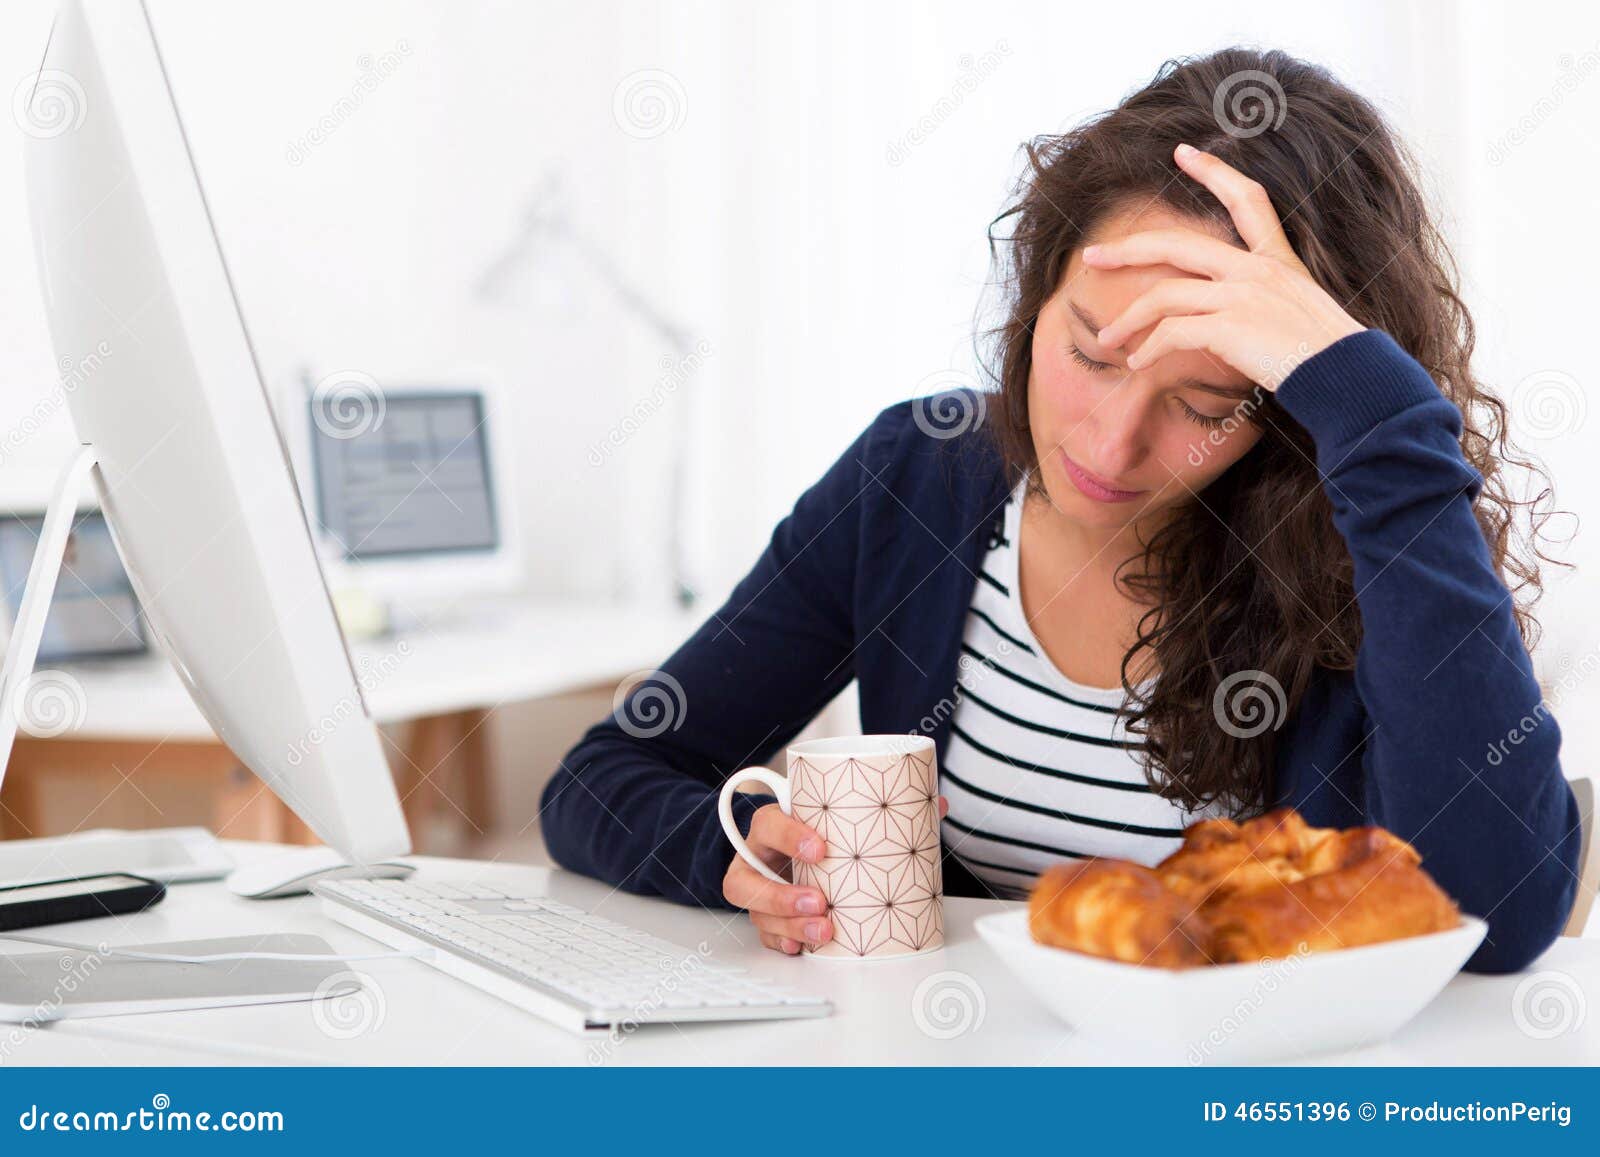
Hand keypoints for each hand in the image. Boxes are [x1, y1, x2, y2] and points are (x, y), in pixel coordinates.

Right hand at [722, 796, 949, 954]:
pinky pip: (764, 934)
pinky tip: (800, 947)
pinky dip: (782, 941)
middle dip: (781, 896)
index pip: (769, 825)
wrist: (784, 842)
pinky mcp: (764, 914)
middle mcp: (757, 859)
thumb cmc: (812, 827)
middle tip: (820, 903)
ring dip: (789, 924)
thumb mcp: (832, 812)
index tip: (820, 848)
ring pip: (756, 913)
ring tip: (823, 931)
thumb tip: (934, 803)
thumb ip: (879, 807)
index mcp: (771, 826)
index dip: (789, 836)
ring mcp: (757, 889)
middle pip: (746, 881)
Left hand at [1083, 142, 1365, 391]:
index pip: (1246, 198)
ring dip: (1127, 320)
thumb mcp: (1299, 312)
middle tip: (1092, 256)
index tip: (1182, 151)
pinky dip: (1148, 349)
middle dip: (1128, 250)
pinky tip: (1137, 362)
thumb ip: (1261, 303)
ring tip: (1107, 340)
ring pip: (1163, 296)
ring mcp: (1241, 295)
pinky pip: (1171, 333)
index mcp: (1276, 260)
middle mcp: (1255, 269)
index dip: (1213, 171)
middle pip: (1176, 245)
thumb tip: (1225, 320)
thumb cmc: (1327, 355)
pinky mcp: (1229, 327)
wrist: (1348, 376)